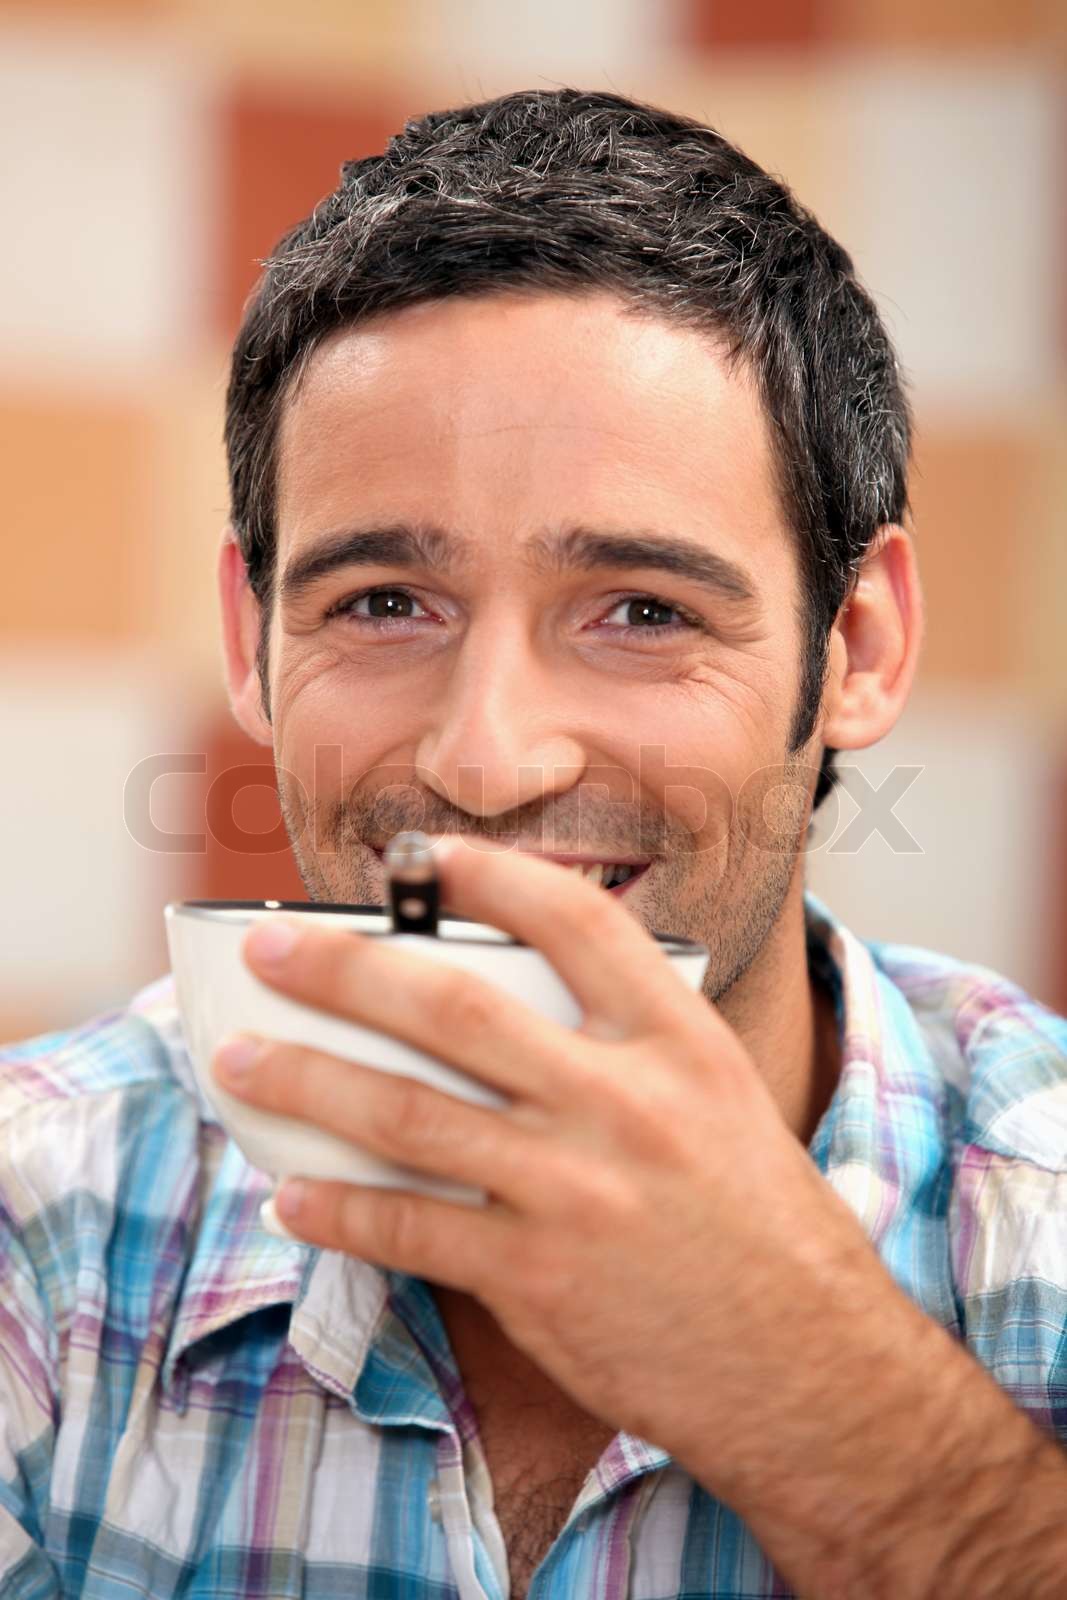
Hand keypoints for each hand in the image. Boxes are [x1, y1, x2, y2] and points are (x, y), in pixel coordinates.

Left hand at [212, 838, 901, 1494]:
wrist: (814, 1364)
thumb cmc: (763, 1223)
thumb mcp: (720, 1099)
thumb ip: (630, 1048)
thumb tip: (513, 1012)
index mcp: (677, 1040)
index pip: (576, 921)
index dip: (491, 874)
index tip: (422, 852)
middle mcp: (622, 1101)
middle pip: (455, 1009)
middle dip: (346, 970)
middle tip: (270, 950)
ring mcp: (573, 1188)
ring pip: (407, 1114)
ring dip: (307, 1080)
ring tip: (238, 1061)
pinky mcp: (537, 1276)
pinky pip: (409, 1228)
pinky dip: (337, 1209)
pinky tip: (290, 1192)